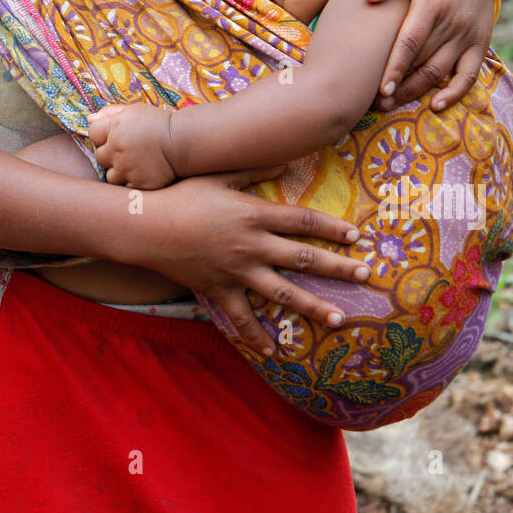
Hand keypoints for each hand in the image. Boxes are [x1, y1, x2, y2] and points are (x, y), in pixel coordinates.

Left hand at [86, 102, 177, 188]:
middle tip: (126, 150)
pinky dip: (131, 181)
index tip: (114, 135)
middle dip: (109, 154)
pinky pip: (125, 186)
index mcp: (115, 127)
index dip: (102, 134)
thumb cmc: (158, 123)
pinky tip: (142, 172)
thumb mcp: (134, 110)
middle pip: (99, 156)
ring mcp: (127, 168)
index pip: (92, 132)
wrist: (183, 141)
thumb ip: (110, 113)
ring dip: (118, 171)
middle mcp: (117, 149)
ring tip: (133, 164)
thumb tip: (89, 119)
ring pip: (110, 175)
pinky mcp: (138, 183)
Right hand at [130, 164, 371, 359]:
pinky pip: (242, 318)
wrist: (146, 226)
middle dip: (338, 268)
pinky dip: (257, 337)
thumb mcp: (217, 175)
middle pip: (304, 258)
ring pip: (283, 293)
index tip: (358, 236)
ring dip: (313, 307)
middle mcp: (252, 245)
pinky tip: (274, 353)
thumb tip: (285, 159)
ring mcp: (237, 271)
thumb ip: (253, 169)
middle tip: (366, 276)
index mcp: (254, 214)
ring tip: (339, 320)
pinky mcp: (219, 290)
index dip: (333, 228)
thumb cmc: (180, 194)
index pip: (304, 221)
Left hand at [363, 0, 494, 110]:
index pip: (410, 42)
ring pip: (440, 73)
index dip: (395, 68)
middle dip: (398, 86)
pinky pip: (469, 76)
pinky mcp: (479, 45)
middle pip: (422, 63)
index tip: (380, 89)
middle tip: (375, 103)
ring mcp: (467, 36)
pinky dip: (455, 94)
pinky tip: (436, 106)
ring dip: (416, 92)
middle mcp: (452, 24)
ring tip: (391, 106)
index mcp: (431, 4)